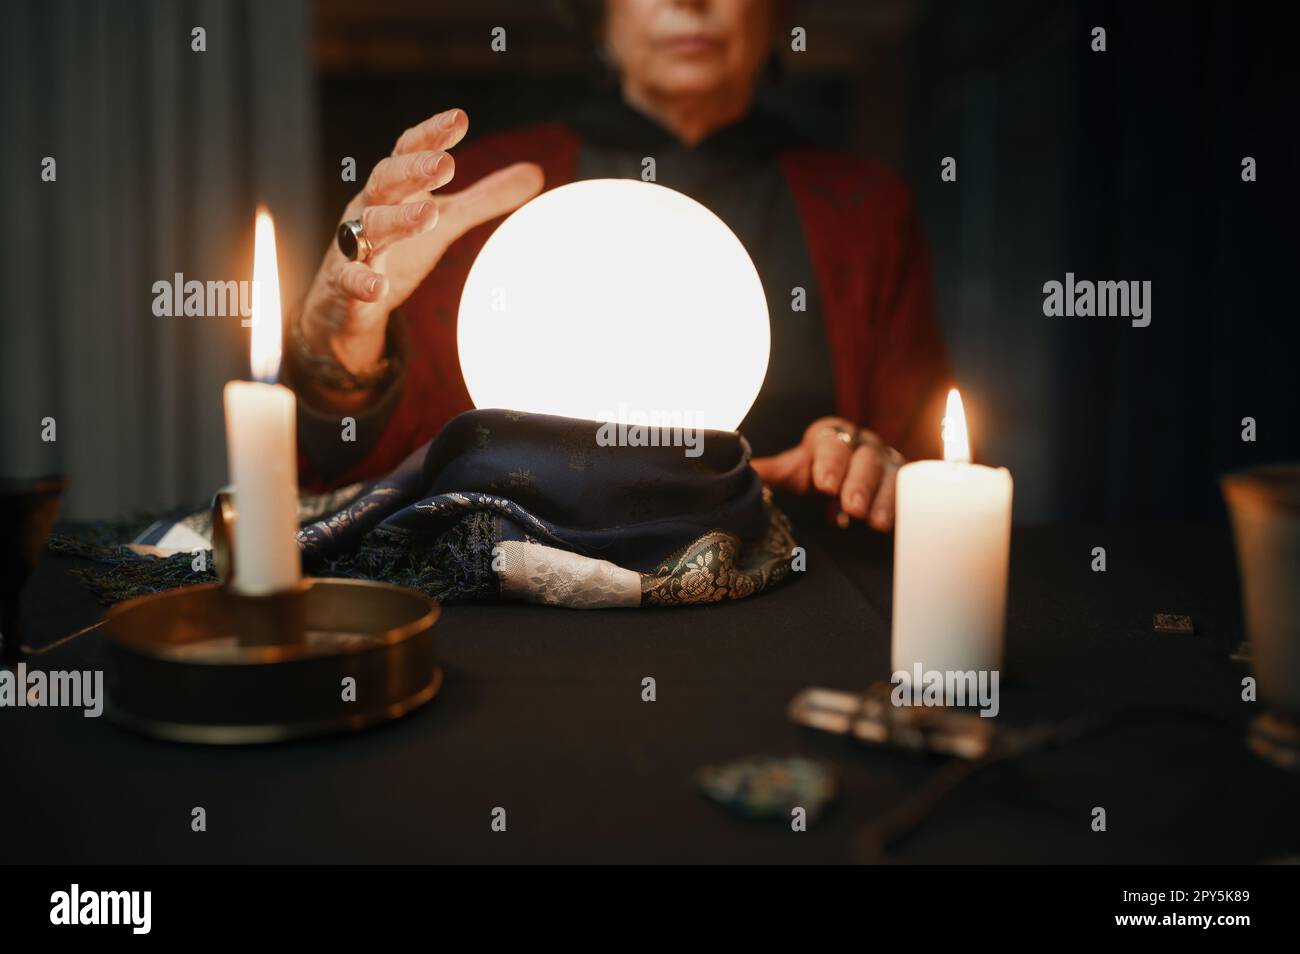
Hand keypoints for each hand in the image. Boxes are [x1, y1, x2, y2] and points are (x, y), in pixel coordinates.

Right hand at [300, 107, 543, 376]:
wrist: (344, 301)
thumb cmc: (396, 248)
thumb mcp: (444, 220)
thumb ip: (484, 198)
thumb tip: (536, 172)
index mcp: (394, 189)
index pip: (408, 152)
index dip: (430, 135)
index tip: (459, 119)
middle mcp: (370, 208)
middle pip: (386, 181)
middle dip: (413, 170)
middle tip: (445, 163)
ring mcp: (353, 245)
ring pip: (370, 226)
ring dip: (397, 220)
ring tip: (428, 216)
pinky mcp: (344, 283)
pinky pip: (350, 279)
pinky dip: (362, 281)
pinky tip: (380, 287)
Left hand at [750, 417, 904, 529]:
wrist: (851, 469)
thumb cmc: (819, 468)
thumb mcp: (794, 470)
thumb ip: (770, 472)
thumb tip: (738, 472)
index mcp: (831, 436)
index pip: (832, 444)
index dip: (830, 463)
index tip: (825, 485)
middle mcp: (863, 445)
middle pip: (864, 459)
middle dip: (859, 483)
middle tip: (852, 508)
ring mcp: (887, 463)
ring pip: (890, 476)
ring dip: (884, 499)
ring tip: (876, 523)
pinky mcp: (904, 482)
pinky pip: (909, 492)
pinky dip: (903, 507)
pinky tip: (898, 525)